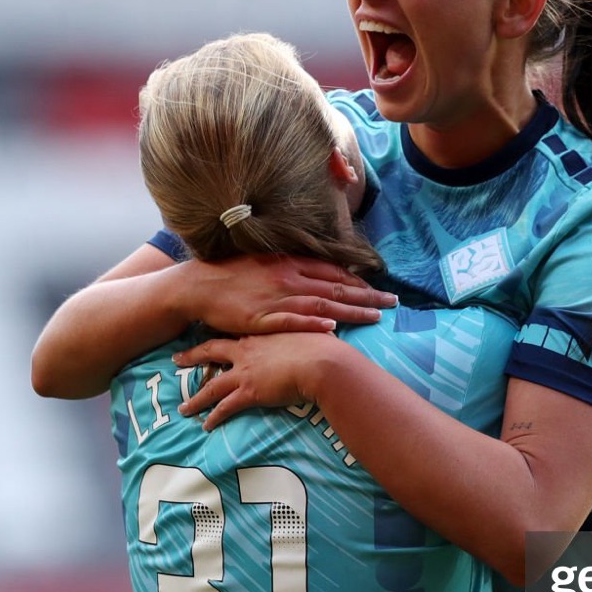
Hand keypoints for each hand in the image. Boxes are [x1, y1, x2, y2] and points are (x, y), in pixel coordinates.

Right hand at [173, 256, 393, 336]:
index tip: (378, 287)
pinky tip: (333, 328)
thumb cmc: (230, 274)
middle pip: (336, 287)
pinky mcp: (262, 318)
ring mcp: (276, 299)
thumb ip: (290, 267)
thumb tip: (315, 272)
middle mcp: (288, 278)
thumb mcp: (264, 263)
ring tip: (376, 317)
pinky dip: (314, 324)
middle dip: (367, 296)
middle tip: (393, 302)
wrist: (198, 285)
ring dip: (351, 311)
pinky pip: (293, 322)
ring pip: (322, 305)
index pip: (332, 271)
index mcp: (289, 263)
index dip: (358, 280)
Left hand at [175, 333, 346, 428]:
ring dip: (196, 398)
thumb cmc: (323, 346)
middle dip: (192, 357)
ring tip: (184, 408)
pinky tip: (206, 426)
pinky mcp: (249, 393)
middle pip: (210, 352)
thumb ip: (304, 333)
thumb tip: (320, 332)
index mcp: (260, 334)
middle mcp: (247, 351)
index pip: (233, 332)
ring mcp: (245, 372)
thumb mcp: (309, 331)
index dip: (219, 332)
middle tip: (176, 360)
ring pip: (212, 386)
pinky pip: (225, 407)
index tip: (205, 331)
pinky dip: (214, 417)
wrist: (322, 363)